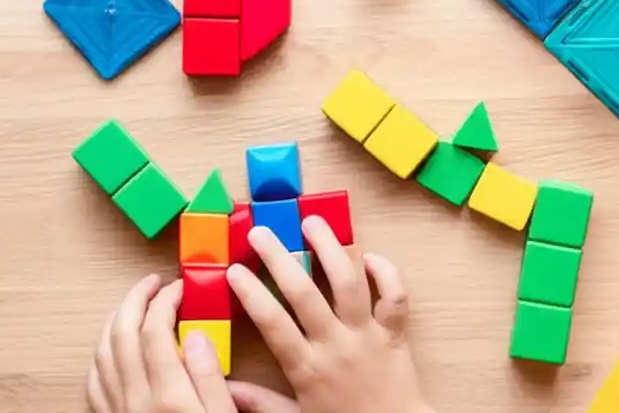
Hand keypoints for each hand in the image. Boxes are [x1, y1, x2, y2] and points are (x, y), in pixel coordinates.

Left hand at [87, 275, 239, 412]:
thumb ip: (209, 376)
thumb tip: (197, 335)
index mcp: (169, 394)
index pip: (155, 330)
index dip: (165, 299)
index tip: (180, 288)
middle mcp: (135, 398)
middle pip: (122, 333)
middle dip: (135, 299)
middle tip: (152, 283)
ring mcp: (116, 408)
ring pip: (103, 353)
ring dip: (116, 320)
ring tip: (134, 305)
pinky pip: (93, 380)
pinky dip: (102, 354)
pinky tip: (115, 347)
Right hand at [226, 216, 433, 412]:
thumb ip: (260, 401)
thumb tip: (222, 386)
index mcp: (307, 368)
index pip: (272, 323)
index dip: (251, 294)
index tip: (233, 269)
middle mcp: (336, 345)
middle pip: (304, 293)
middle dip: (279, 259)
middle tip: (261, 232)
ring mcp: (367, 335)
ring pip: (349, 283)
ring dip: (330, 249)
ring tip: (312, 223)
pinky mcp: (395, 332)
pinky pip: (395, 297)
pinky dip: (386, 273)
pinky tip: (369, 257)